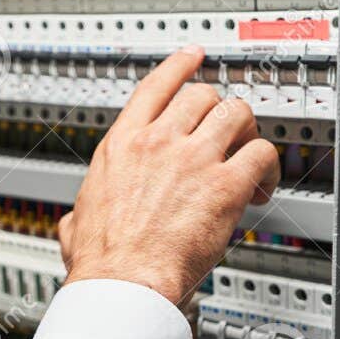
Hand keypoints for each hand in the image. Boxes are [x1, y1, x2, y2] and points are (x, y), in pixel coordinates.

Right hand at [56, 47, 280, 308]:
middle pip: (203, 95)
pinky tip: (261, 188)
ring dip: (246, 132)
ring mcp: (193, 159)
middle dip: (218, 111)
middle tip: (226, 132)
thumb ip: (79, 213)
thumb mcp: (76, 223)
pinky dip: (268, 167)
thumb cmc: (102, 260)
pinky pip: (261, 153)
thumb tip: (72, 224)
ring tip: (247, 156)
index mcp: (122, 145)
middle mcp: (158, 142)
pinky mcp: (225, 185)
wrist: (124, 281)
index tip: (192, 57)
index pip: (156, 85)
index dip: (179, 66)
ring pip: (237, 113)